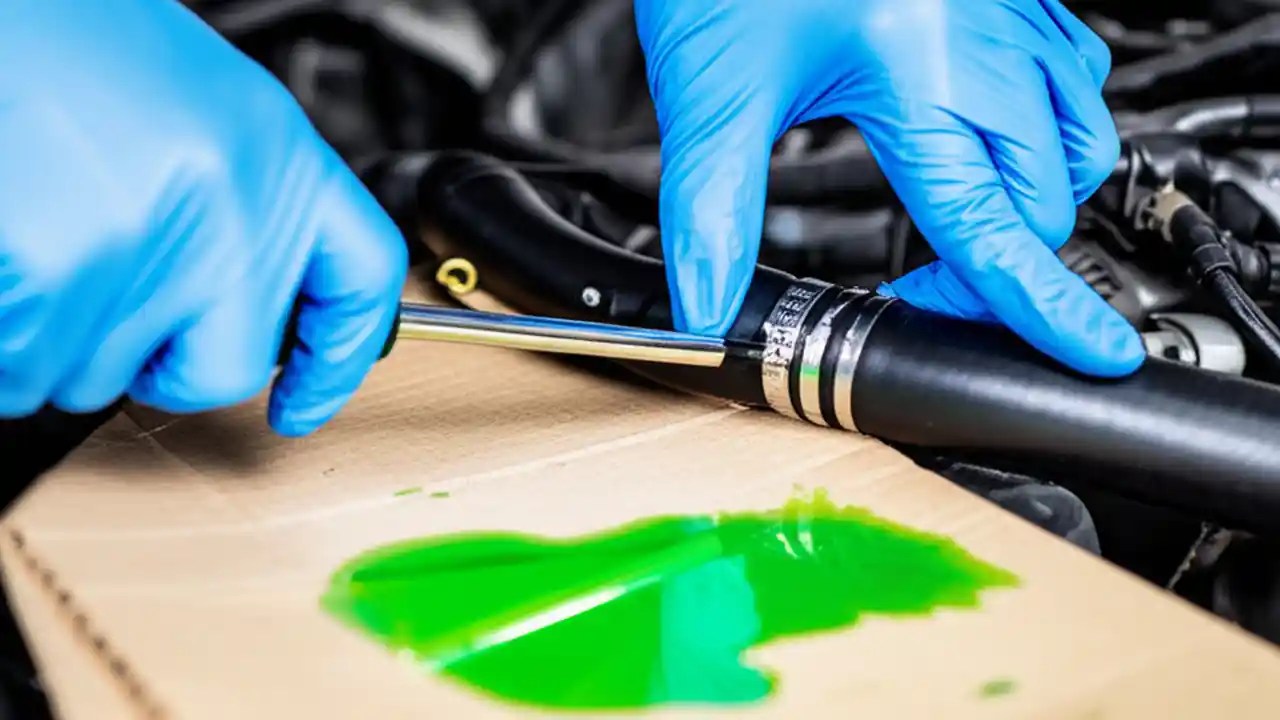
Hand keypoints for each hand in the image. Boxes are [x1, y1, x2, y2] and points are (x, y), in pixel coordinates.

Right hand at [0, 0, 405, 433]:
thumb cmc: (72, 44)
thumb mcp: (199, 116)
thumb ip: (238, 210)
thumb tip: (239, 308)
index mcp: (279, 155)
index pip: (360, 280)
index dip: (337, 359)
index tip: (304, 406)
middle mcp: (233, 206)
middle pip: (222, 370)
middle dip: (156, 361)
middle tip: (104, 287)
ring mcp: (148, 243)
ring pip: (105, 378)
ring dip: (61, 339)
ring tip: (42, 233)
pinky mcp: (56, 269)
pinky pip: (25, 370)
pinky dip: (7, 339)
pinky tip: (10, 258)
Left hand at [636, 0, 1144, 376]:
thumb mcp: (713, 87)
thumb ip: (711, 207)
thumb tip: (709, 305)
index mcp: (922, 64)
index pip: (996, 222)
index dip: (1042, 306)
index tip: (1087, 354)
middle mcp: (985, 34)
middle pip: (1043, 194)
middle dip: (1001, 268)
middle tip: (921, 294)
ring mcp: (1006, 8)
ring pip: (1073, 136)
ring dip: (1033, 203)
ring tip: (963, 235)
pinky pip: (1065, 77)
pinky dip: (1043, 137)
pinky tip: (994, 148)